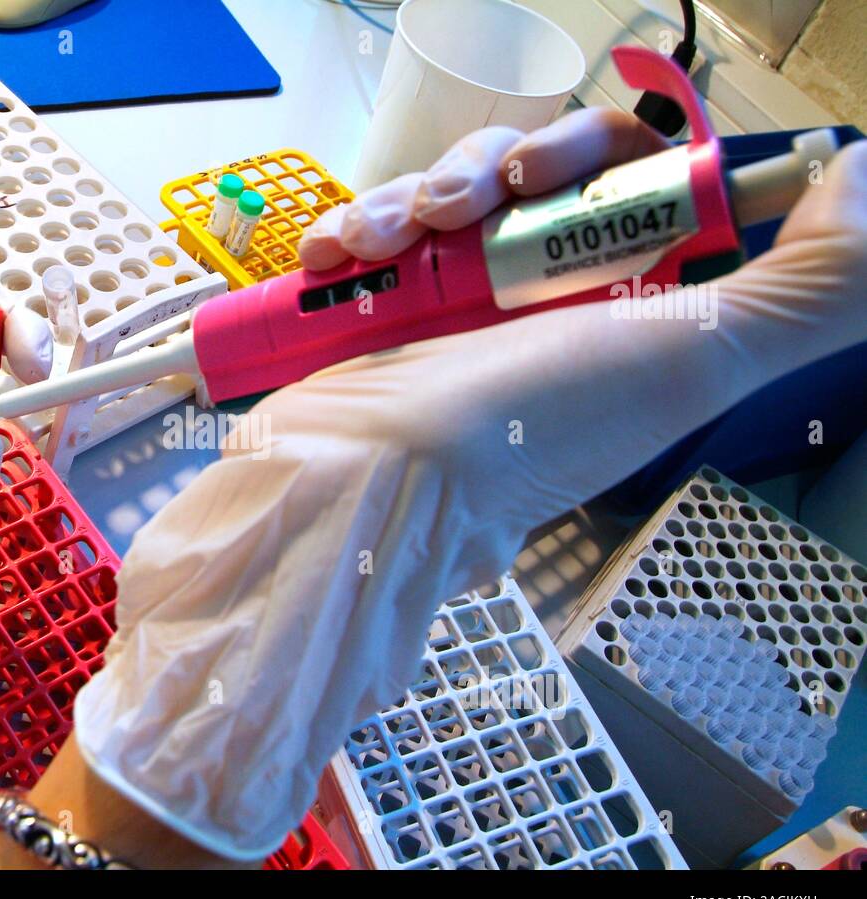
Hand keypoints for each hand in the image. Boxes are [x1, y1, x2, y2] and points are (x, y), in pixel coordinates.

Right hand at [69, 109, 866, 859]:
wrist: (373, 496)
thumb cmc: (526, 432)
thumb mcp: (692, 362)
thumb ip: (809, 285)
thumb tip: (865, 183)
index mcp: (618, 300)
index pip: (623, 177)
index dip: (588, 152)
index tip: (544, 176)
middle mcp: (538, 301)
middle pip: (524, 170)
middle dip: (485, 168)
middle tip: (458, 209)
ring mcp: (454, 307)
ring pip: (439, 193)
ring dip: (403, 198)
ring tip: (373, 245)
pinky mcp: (379, 314)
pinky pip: (370, 234)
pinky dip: (349, 228)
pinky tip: (334, 256)